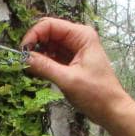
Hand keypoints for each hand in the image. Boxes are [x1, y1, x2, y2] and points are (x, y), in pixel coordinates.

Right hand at [21, 17, 134, 135]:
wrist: (111, 110)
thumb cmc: (97, 94)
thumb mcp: (68, 80)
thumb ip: (44, 66)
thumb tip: (23, 57)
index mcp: (81, 36)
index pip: (49, 24)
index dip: (33, 35)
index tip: (23, 51)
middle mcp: (77, 39)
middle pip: (47, 33)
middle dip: (34, 45)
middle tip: (24, 61)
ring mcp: (74, 50)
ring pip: (48, 46)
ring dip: (37, 56)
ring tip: (31, 69)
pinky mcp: (71, 62)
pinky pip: (52, 57)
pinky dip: (43, 63)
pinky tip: (38, 73)